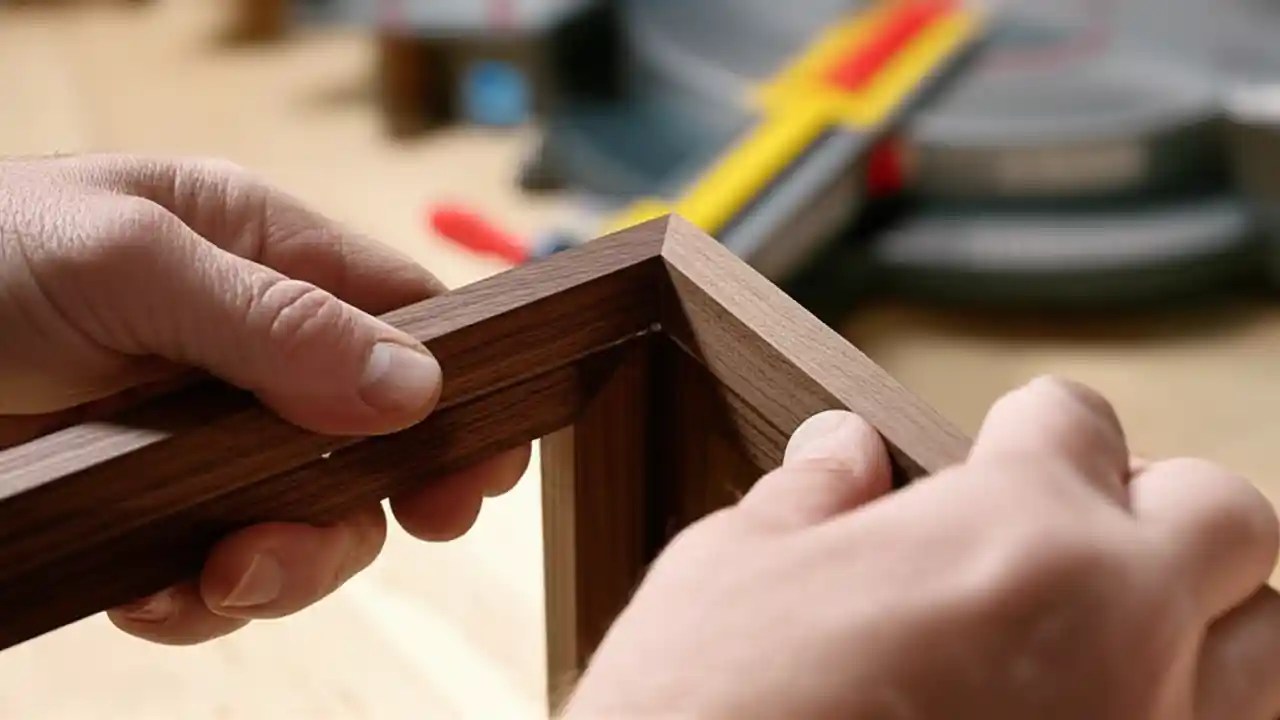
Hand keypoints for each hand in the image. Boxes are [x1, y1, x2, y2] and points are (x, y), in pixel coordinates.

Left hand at [0, 155, 530, 644]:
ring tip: (221, 575)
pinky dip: (201, 598)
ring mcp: (202, 434)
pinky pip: (219, 570)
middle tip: (378, 538)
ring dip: (282, 564)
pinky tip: (153, 592)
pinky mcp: (149, 505)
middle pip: (372, 438)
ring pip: (306, 517)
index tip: (480, 468)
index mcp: (262, 253)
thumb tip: (413, 386)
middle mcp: (249, 346)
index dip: (456, 389)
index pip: (405, 315)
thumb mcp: (120, 261)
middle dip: (370, 502)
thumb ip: (274, 319)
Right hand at [565, 377, 1279, 719]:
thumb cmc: (707, 713)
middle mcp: (1119, 631)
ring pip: (1268, 653)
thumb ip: (809, 499)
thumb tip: (841, 455)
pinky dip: (1173, 719)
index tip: (1005, 453)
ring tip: (1111, 640)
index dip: (1030, 429)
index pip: (1076, 418)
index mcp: (1014, 530)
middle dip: (1157, 511)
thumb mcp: (729, 572)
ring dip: (1202, 627)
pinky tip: (1090, 717)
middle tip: (1075, 539)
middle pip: (1226, 516)